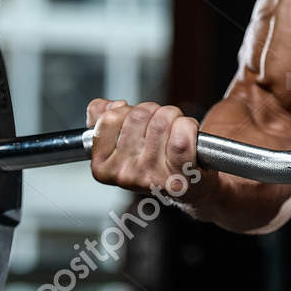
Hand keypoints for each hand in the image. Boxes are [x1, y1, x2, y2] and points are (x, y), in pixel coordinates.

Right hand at [87, 99, 204, 201]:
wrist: (188, 183)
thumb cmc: (154, 158)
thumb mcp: (120, 140)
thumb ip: (102, 117)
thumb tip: (104, 107)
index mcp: (103, 167)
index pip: (109, 118)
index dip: (128, 110)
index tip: (137, 121)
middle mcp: (125, 175)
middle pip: (138, 115)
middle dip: (154, 111)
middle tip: (161, 125)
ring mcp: (151, 178)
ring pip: (161, 121)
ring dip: (174, 116)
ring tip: (175, 130)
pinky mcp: (179, 177)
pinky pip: (181, 138)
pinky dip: (188, 127)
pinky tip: (188, 135)